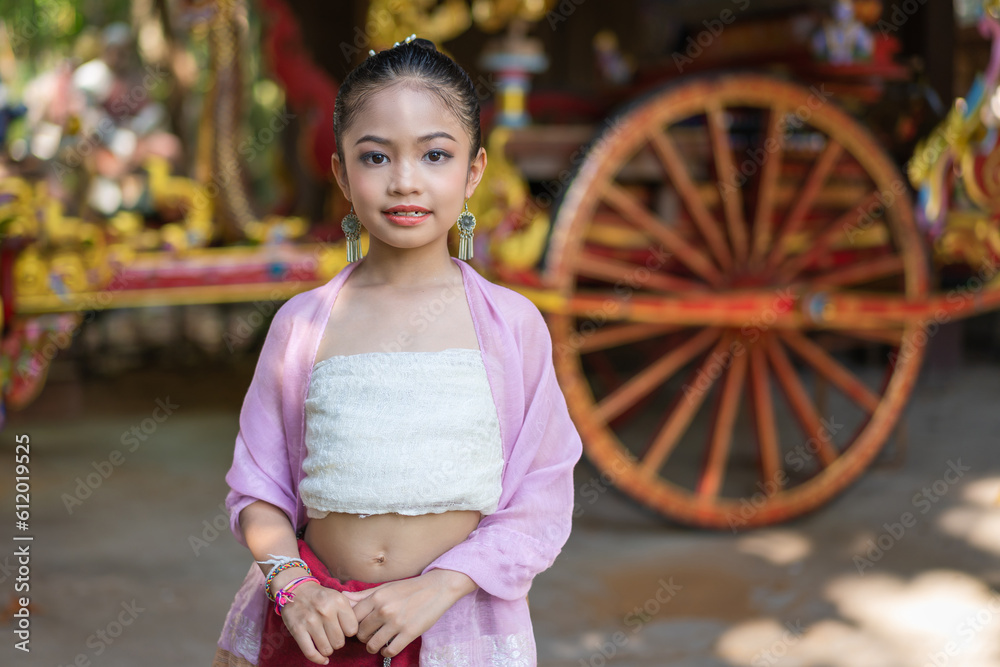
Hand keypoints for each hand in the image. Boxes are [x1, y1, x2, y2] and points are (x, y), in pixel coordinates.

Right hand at [279, 582, 359, 664]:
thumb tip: (361, 629)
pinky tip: (322, 658)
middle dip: (337, 642)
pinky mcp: (297, 629)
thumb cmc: (321, 597)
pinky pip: (310, 652)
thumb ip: (351, 611)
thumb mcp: (338, 597)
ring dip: (327, 649)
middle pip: (339, 642)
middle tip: (332, 636)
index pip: (352, 630)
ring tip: (326, 642)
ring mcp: (310, 621)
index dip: (348, 632)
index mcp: (339, 601)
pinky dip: (318, 659)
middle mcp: (326, 610)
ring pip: (326, 649)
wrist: (296, 590)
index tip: (343, 629)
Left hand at [341, 569, 476, 657]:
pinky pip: (389, 651)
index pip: (353, 617)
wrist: (437, 588)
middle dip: (363, 637)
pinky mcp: (409, 633)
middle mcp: (384, 609)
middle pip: (360, 633)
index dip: (353, 624)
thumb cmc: (409, 587)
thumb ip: (363, 595)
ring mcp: (397, 622)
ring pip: (372, 645)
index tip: (359, 626)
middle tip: (370, 635)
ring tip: (377, 643)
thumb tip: (343, 598)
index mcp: (377, 597)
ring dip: (373, 647)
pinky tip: (389, 646)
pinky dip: (386, 652)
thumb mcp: (385, 587)